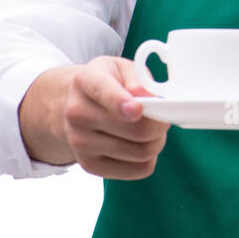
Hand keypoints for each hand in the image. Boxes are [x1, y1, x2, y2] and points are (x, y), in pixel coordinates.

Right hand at [63, 55, 170, 179]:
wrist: (76, 104)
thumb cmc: (107, 83)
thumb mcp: (121, 67)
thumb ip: (137, 77)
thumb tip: (146, 96)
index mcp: (85, 81)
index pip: (104, 92)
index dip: (122, 103)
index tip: (137, 110)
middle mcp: (76, 113)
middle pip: (136, 129)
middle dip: (160, 124)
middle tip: (162, 117)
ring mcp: (79, 142)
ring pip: (141, 152)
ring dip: (156, 141)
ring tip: (151, 130)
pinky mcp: (89, 165)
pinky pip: (138, 169)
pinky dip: (148, 159)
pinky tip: (140, 145)